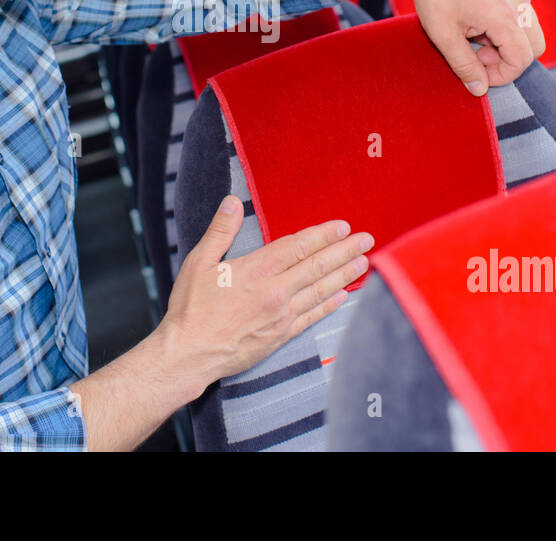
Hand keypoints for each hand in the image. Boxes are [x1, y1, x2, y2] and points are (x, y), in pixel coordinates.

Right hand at [159, 195, 372, 389]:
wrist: (189, 353)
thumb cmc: (190, 308)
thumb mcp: (198, 262)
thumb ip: (220, 231)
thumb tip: (232, 202)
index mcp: (257, 270)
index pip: (299, 246)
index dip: (323, 235)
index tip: (342, 226)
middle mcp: (275, 291)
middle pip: (317, 266)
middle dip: (344, 250)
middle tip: (366, 239)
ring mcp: (281, 315)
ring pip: (320, 290)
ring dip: (344, 275)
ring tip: (364, 263)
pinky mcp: (280, 336)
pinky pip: (312, 316)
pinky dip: (330, 304)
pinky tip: (343, 296)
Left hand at [404, 0, 545, 94]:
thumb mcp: (443, 36)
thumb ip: (464, 65)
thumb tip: (480, 89)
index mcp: (504, 16)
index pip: (522, 59)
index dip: (502, 75)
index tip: (478, 73)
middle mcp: (518, 2)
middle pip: (535, 47)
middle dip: (509, 60)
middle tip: (477, 55)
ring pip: (529, 32)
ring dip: (506, 43)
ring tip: (473, 36)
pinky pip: (521, 16)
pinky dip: (505, 27)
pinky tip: (477, 22)